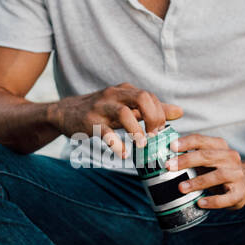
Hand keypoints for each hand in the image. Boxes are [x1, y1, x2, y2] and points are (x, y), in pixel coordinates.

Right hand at [54, 82, 183, 159]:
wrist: (64, 112)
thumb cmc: (101, 111)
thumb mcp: (125, 107)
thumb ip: (151, 110)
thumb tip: (179, 112)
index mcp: (125, 91)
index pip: (150, 97)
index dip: (160, 114)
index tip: (160, 131)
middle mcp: (113, 95)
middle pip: (142, 98)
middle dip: (154, 118)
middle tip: (155, 135)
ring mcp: (100, 108)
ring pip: (124, 113)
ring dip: (136, 131)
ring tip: (142, 145)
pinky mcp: (90, 122)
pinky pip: (105, 133)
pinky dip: (116, 144)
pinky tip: (122, 154)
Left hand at [167, 134, 244, 209]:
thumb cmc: (219, 170)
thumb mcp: (209, 159)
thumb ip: (191, 156)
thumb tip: (163, 157)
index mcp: (220, 147)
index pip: (202, 140)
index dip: (187, 142)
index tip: (171, 146)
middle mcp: (231, 158)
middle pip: (208, 156)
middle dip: (187, 160)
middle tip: (169, 166)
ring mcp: (237, 175)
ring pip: (218, 176)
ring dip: (198, 182)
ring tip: (181, 188)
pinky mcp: (239, 193)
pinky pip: (226, 198)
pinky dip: (213, 201)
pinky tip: (200, 203)